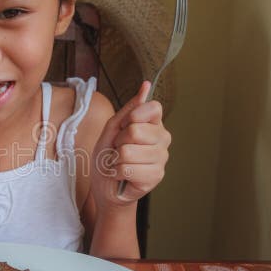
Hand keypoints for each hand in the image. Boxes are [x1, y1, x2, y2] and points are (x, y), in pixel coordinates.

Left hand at [90, 81, 170, 208]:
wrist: (107, 185)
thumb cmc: (109, 155)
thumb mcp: (113, 128)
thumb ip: (129, 109)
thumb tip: (146, 84)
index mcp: (154, 123)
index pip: (152, 108)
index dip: (132, 117)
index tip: (123, 128)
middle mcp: (163, 138)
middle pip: (136, 130)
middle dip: (118, 141)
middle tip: (118, 150)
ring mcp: (162, 158)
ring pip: (128, 152)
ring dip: (116, 159)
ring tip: (120, 163)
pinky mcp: (156, 176)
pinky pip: (128, 169)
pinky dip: (117, 172)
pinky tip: (122, 175)